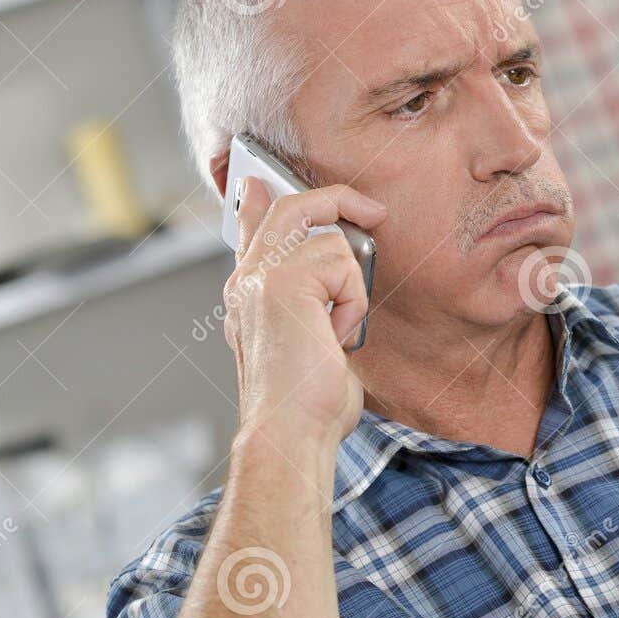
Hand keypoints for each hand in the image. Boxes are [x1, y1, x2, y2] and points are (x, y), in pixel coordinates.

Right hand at [223, 177, 388, 448]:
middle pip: (288, 208)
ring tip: (339, 329)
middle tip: (372, 211)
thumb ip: (313, 304)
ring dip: (353, 286)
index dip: (255, 204)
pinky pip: (342, 262)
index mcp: (247, 296)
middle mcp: (246, 282)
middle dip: (336, 199)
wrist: (291, 433)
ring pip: (328, 237)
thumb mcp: (314, 343)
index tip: (257, 184)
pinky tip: (337, 336)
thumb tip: (335, 273)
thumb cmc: (309, 403)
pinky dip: (354, 301)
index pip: (248, 234)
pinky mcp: (283, 282)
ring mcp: (260, 278)